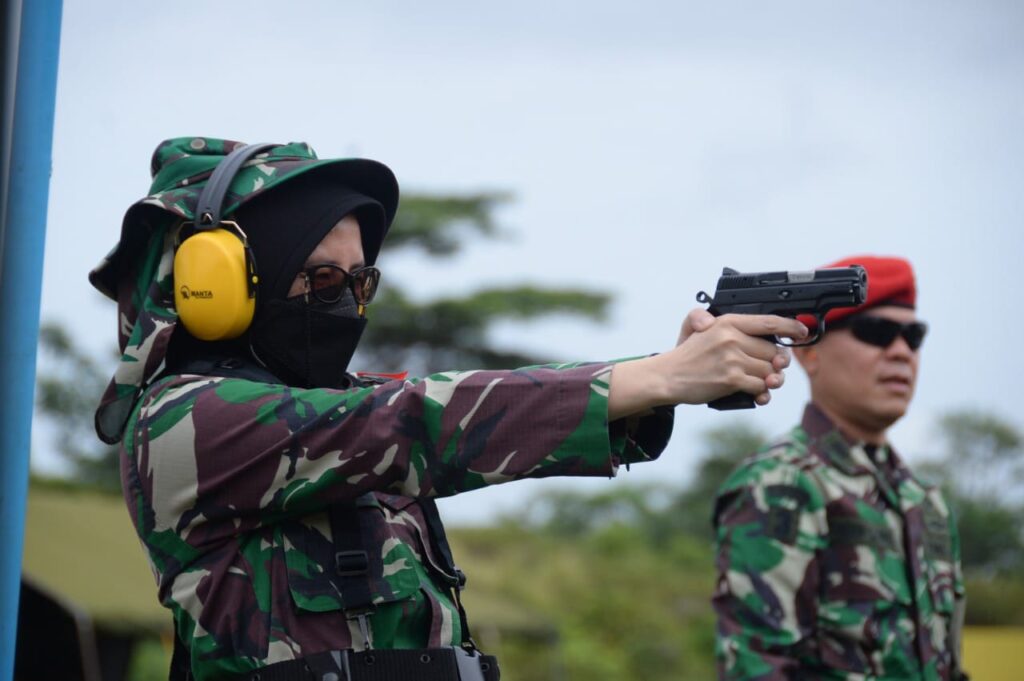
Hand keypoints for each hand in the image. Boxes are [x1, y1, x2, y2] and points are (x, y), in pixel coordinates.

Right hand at [608, 308, 807, 418]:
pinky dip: (760, 392)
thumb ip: (727, 322)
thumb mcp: (699, 327)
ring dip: (767, 379)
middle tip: (770, 367)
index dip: (791, 327)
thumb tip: (762, 336)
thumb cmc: (688, 355)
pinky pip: (760, 386)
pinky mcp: (731, 380)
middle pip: (774, 352)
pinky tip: (754, 392)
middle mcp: (732, 338)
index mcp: (728, 322)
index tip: (802, 331)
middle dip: (775, 363)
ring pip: (769, 371)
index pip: (769, 322)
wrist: (667, 377)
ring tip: (758, 380)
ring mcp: (732, 359)